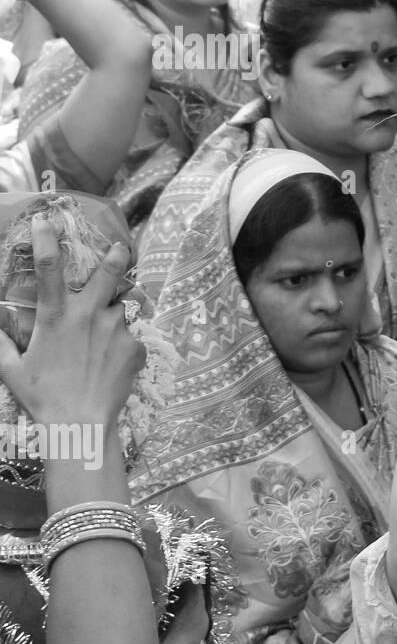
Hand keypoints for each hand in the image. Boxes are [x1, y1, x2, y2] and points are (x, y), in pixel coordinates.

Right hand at [0, 216, 142, 426]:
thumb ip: (1, 344)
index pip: (50, 267)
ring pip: (120, 310)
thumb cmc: (42, 397)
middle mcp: (89, 315)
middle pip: (109, 272)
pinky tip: (110, 366)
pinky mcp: (135, 347)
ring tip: (102, 340)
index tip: (47, 220)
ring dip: (112, 316)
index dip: (47, 238)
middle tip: (119, 247)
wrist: (82, 424)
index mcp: (55, 317)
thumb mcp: (12, 369)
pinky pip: (130, 338)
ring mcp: (116, 329)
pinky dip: (122, 346)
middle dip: (115, 255)